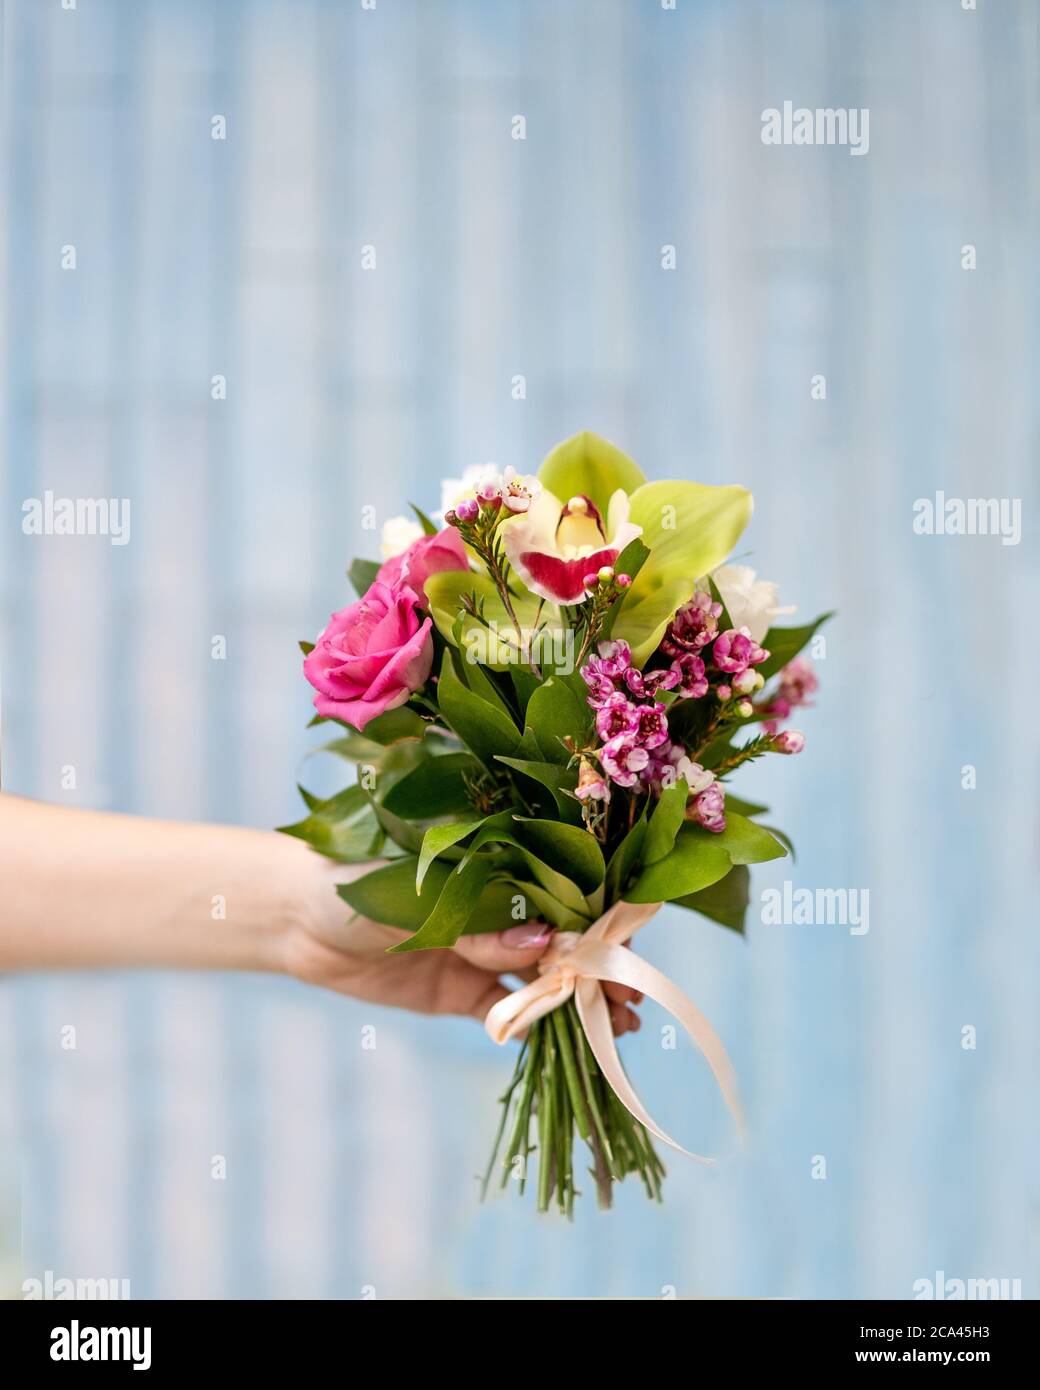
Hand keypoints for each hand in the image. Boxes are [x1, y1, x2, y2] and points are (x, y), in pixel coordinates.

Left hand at [284, 856, 642, 1034]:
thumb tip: (549, 941)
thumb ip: (481, 923)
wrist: (292, 917)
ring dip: (579, 1002)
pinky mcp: (459, 990)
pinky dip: (535, 1026)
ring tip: (617, 1028)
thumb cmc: (354, 877)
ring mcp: (481, 949)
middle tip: (631, 1000)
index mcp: (496, 863)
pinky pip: (507, 1011)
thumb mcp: (421, 897)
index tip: (627, 942)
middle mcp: (498, 905)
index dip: (599, 915)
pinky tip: (565, 1040)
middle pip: (565, 938)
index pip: (564, 887)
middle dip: (599, 968)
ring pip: (544, 978)